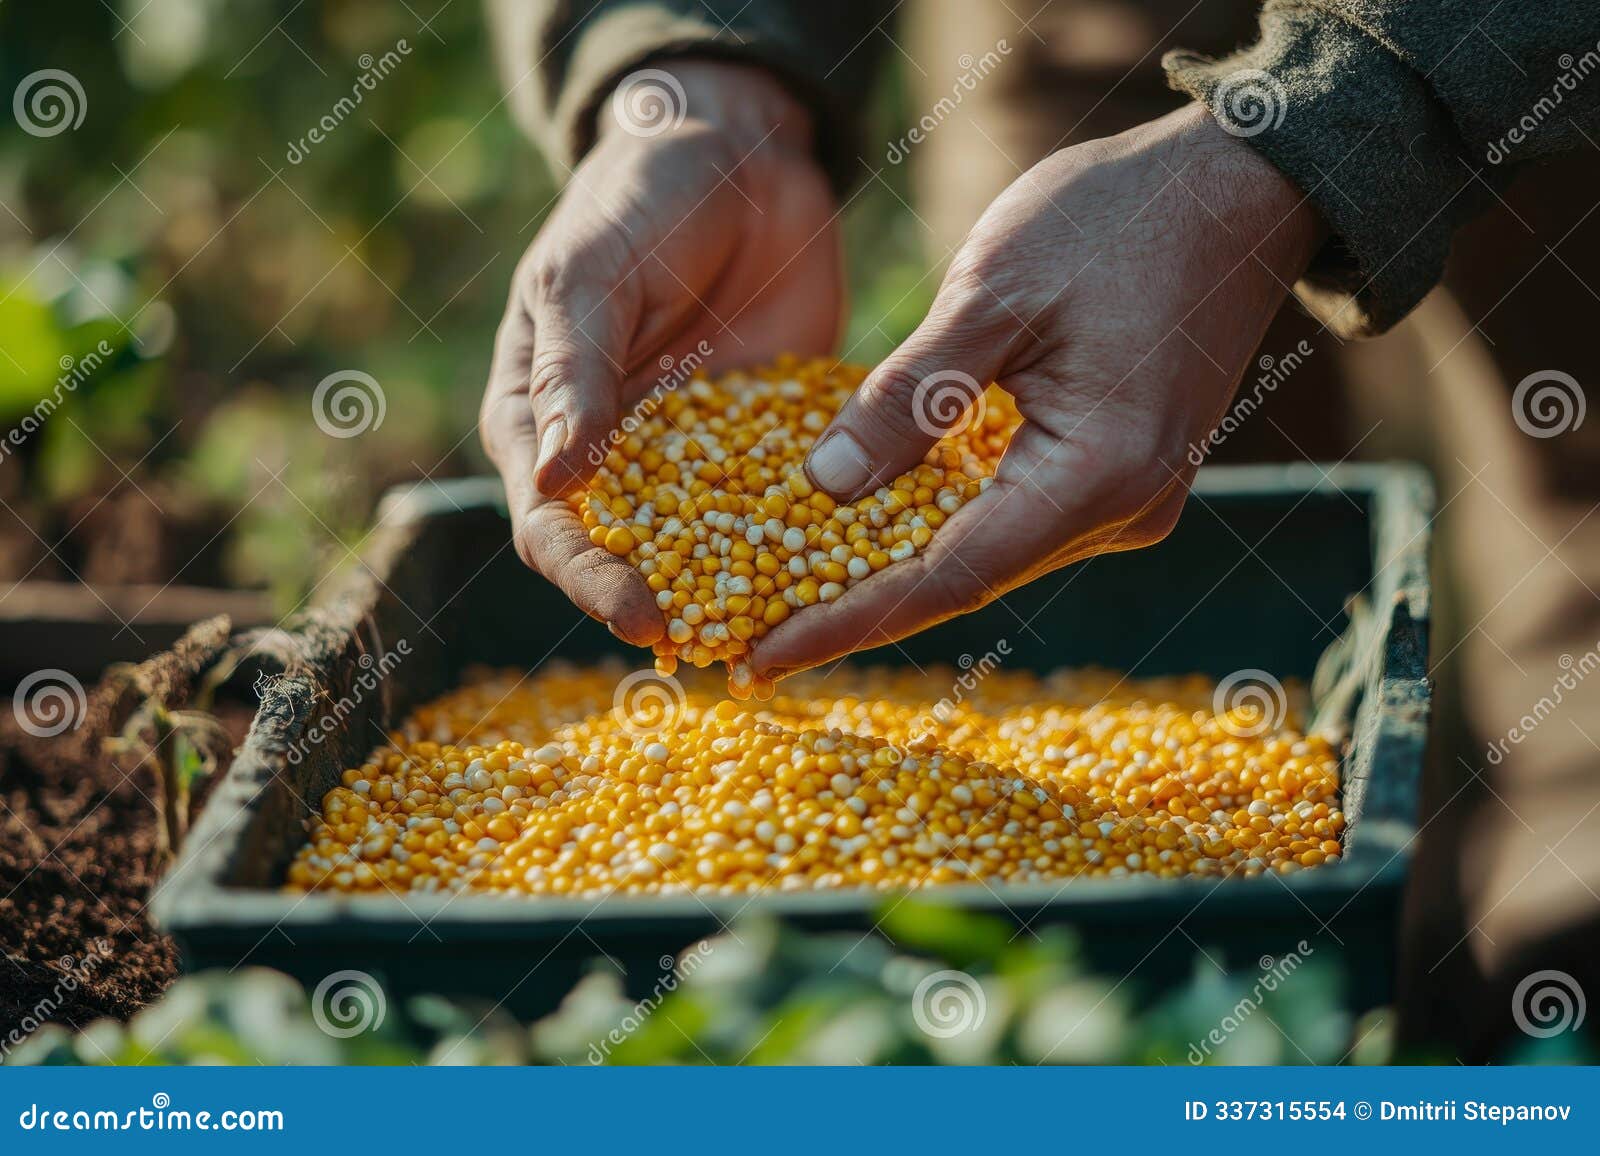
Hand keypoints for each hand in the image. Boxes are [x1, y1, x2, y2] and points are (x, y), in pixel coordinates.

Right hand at [480, 61, 842, 644]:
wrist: (740, 155)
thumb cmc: (638, 200)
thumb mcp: (591, 273)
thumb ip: (573, 370)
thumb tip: (551, 482)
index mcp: (542, 424)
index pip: (552, 529)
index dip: (591, 582)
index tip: (646, 616)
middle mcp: (616, 458)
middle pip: (631, 559)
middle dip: (672, 605)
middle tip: (727, 647)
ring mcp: (694, 456)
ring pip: (711, 547)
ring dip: (745, 591)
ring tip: (794, 633)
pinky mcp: (767, 443)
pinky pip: (784, 505)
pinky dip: (810, 538)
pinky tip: (852, 570)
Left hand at [750, 103, 1324, 675]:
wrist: (1234, 192)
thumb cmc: (1116, 221)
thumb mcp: (994, 294)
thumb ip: (909, 399)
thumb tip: (824, 490)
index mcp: (1098, 474)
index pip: (948, 576)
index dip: (848, 621)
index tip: (760, 659)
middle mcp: (1123, 512)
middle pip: (965, 580)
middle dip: (856, 610)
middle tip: (751, 643)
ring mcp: (1129, 502)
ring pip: (986, 556)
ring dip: (892, 574)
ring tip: (789, 600)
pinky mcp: (1119, 478)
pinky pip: (1011, 520)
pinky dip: (937, 530)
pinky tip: (867, 537)